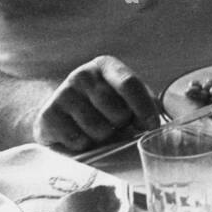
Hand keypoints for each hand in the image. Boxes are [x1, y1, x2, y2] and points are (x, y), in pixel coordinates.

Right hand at [33, 56, 159, 153]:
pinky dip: (83, 145)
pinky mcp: (48, 115)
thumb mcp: (127, 99)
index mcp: (107, 66)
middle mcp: (82, 75)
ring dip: (102, 138)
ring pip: (99, 130)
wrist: (61, 114)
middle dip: (121, 126)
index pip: (129, 84)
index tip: (151, 126)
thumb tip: (163, 125)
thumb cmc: (103, 108)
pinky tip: (79, 135)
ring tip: (96, 130)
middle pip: (117, 112)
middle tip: (114, 125)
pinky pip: (78, 140)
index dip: (144, 109)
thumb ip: (147, 105)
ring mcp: (63, 93)